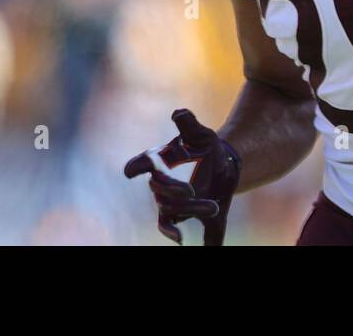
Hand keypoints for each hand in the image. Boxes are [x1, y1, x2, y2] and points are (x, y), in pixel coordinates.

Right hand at [124, 108, 241, 244]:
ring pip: (171, 208)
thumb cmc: (205, 146)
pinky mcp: (178, 213)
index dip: (136, 167)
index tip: (130, 171)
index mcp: (159, 159)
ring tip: (214, 208)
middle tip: (193, 192)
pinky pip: (169, 225)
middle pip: (161, 190)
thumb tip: (179, 113)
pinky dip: (172, 232)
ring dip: (191, 209)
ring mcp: (167, 199)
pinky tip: (180, 239)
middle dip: (175, 191)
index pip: (142, 163)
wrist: (222, 166)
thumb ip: (189, 123)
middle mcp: (158, 181)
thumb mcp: (201, 133)